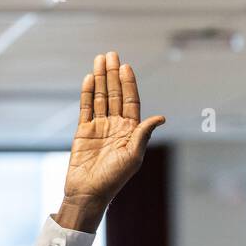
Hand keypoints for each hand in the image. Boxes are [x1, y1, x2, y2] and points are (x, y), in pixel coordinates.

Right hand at [57, 52, 165, 230]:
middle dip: (113, 74)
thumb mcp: (133, 156)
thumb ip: (143, 134)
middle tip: (111, 53)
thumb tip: (162, 117)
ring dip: (100, 78)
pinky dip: (87, 92)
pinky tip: (90, 77)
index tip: (126, 66)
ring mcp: (99, 127)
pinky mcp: (83, 131)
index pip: (131, 101)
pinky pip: (86, 107)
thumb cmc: (114, 179)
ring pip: (100, 97)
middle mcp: (116, 126)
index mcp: (131, 131)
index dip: (129, 83)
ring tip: (99, 59)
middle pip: (115, 94)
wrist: (89, 192)